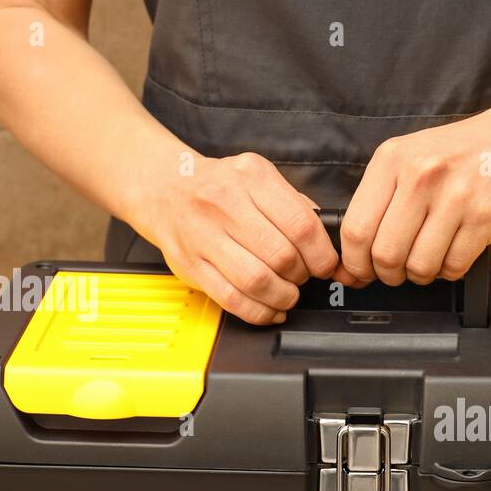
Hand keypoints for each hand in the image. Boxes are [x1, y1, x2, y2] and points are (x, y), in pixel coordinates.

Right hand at [135, 152, 338, 323]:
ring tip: (288, 294)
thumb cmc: (219, 186)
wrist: (165, 188)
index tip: (326, 265)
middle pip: (281, 256)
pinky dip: (259, 312)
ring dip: (283, 296)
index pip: (301, 224)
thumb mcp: (258, 177)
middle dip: (302, 276)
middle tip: (303, 277)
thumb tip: (325, 240)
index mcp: (251, 177)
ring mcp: (204, 235)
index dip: (322, 255)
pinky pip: (232, 299)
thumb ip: (292, 204)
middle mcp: (225, 203)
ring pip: (257, 281)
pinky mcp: (191, 265)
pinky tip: (270, 309)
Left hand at [333, 107, 490, 286]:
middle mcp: (421, 176)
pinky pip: (454, 266)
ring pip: (419, 266)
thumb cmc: (463, 152)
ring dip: (420, 275)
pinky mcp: (484, 218)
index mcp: (393, 159)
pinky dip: (449, 271)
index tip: (358, 272)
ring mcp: (455, 198)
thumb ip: (381, 200)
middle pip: (385, 254)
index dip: (354, 262)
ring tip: (427, 260)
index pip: (356, 228)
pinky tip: (451, 253)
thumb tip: (353, 254)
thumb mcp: (410, 157)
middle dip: (387, 274)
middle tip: (395, 271)